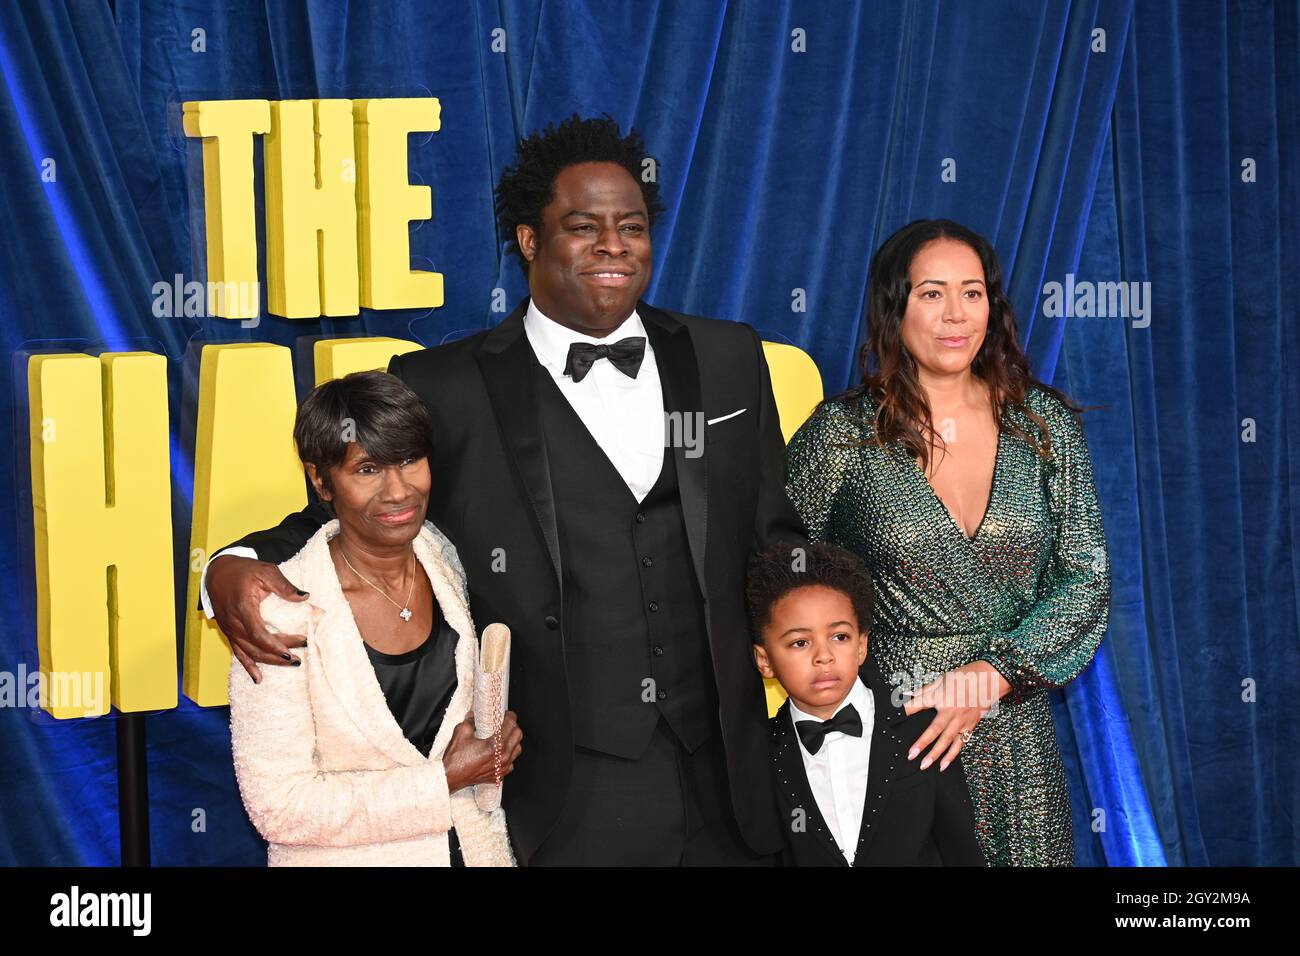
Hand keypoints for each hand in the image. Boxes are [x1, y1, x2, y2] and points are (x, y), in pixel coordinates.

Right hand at [208, 554, 309, 682]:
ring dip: (269, 661)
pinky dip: (249, 666)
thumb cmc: (243, 571)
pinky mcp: (229, 633)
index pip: (258, 633)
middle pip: (256, 646)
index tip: (291, 652)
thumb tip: (305, 596)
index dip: (274, 646)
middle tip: (300, 657)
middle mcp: (233, 623)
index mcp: (243, 607)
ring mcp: (229, 630)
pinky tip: (258, 679)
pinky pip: (238, 653)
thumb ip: (284, 585)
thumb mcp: (265, 571)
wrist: (217, 573)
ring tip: (291, 664)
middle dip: (279, 654)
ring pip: (249, 652)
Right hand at [443, 711, 522, 792]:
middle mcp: (502, 757)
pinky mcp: (499, 775)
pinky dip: (508, 755)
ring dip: (512, 740)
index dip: (510, 716)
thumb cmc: (455, 759)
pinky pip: (511, 762)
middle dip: (512, 726)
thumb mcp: (461, 731)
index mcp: (495, 745)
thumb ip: (471, 720)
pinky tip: (499, 751)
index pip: (511, 724)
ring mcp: (502, 767)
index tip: (506, 714)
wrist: (449, 777)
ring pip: (517, 749)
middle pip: (518, 735)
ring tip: (503, 736)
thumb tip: (475, 715)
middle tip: (504, 723)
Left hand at [902, 661, 1009, 770]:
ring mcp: (962, 720)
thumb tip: (906, 694)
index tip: (895, 717)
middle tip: (911, 755)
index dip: (907, 710)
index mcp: (942, 697)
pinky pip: (960, 743)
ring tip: (925, 765)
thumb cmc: (963, 678)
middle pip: (935, 730)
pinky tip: (944, 764)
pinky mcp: (970, 726)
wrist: (988, 680)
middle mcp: (952, 711)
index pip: (919, 704)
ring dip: (936, 754)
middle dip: (922, 743)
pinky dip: (952, 755)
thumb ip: (923, 691)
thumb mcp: (940, 680)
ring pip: (948, 741)